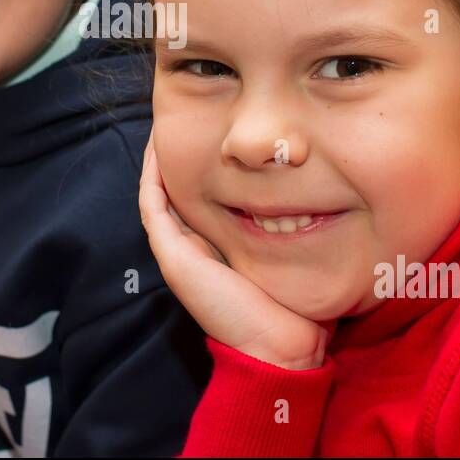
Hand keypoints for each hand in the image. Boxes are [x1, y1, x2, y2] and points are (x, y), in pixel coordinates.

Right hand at [139, 130, 332, 369]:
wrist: (276, 344)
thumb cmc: (288, 303)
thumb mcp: (286, 250)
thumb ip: (287, 224)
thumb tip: (307, 194)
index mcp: (211, 244)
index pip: (195, 193)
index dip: (196, 160)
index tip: (209, 129)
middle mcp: (190, 244)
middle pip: (173, 187)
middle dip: (176, 151)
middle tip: (180, 115)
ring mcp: (177, 249)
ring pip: (156, 191)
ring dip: (158, 156)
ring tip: (164, 120)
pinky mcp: (172, 254)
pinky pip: (152, 203)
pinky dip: (153, 174)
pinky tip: (159, 146)